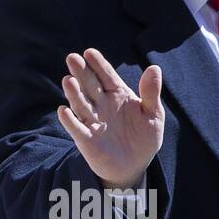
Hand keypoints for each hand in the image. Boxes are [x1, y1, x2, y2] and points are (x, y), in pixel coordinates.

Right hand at [57, 48, 163, 188]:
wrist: (135, 165)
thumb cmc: (144, 138)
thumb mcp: (153, 115)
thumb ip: (151, 93)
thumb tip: (154, 68)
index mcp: (117, 94)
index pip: (106, 76)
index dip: (98, 64)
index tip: (90, 53)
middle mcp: (101, 104)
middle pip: (90, 85)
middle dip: (81, 72)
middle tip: (72, 58)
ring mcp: (92, 121)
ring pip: (81, 104)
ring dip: (74, 93)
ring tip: (68, 80)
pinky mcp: (86, 139)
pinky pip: (77, 128)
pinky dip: (70, 121)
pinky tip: (63, 111)